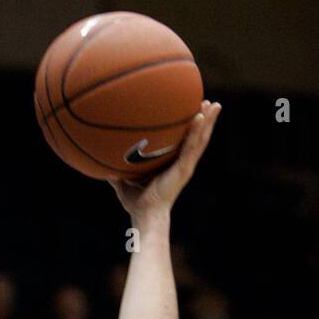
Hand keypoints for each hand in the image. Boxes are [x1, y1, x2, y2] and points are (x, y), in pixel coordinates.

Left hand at [108, 100, 220, 219]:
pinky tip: (199, 116)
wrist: (145, 215)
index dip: (192, 129)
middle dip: (206, 120)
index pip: (186, 143)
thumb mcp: (124, 183)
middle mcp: (183, 164)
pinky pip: (192, 146)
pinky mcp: (184, 168)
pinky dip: (197, 131)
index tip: (194, 112)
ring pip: (201, 139)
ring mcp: (185, 166)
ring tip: (215, 105)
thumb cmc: (137, 204)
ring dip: (208, 121)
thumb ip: (117, 172)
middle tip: (211, 103)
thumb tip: (102, 165)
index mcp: (173, 166)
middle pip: (198, 138)